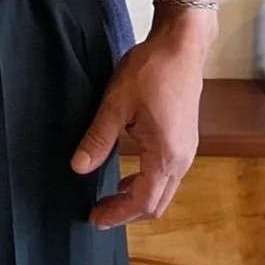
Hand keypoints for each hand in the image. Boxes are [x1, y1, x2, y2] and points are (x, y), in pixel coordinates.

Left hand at [69, 26, 204, 227]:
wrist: (182, 45)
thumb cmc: (151, 71)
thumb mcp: (117, 103)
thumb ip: (98, 138)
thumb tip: (78, 167)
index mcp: (166, 156)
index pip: (142, 202)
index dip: (118, 214)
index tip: (95, 219)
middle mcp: (182, 160)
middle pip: (157, 203)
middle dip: (128, 212)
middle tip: (100, 212)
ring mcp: (186, 150)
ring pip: (164, 190)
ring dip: (138, 197)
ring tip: (111, 196)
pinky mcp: (185, 139)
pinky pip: (167, 174)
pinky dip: (147, 181)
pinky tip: (129, 171)